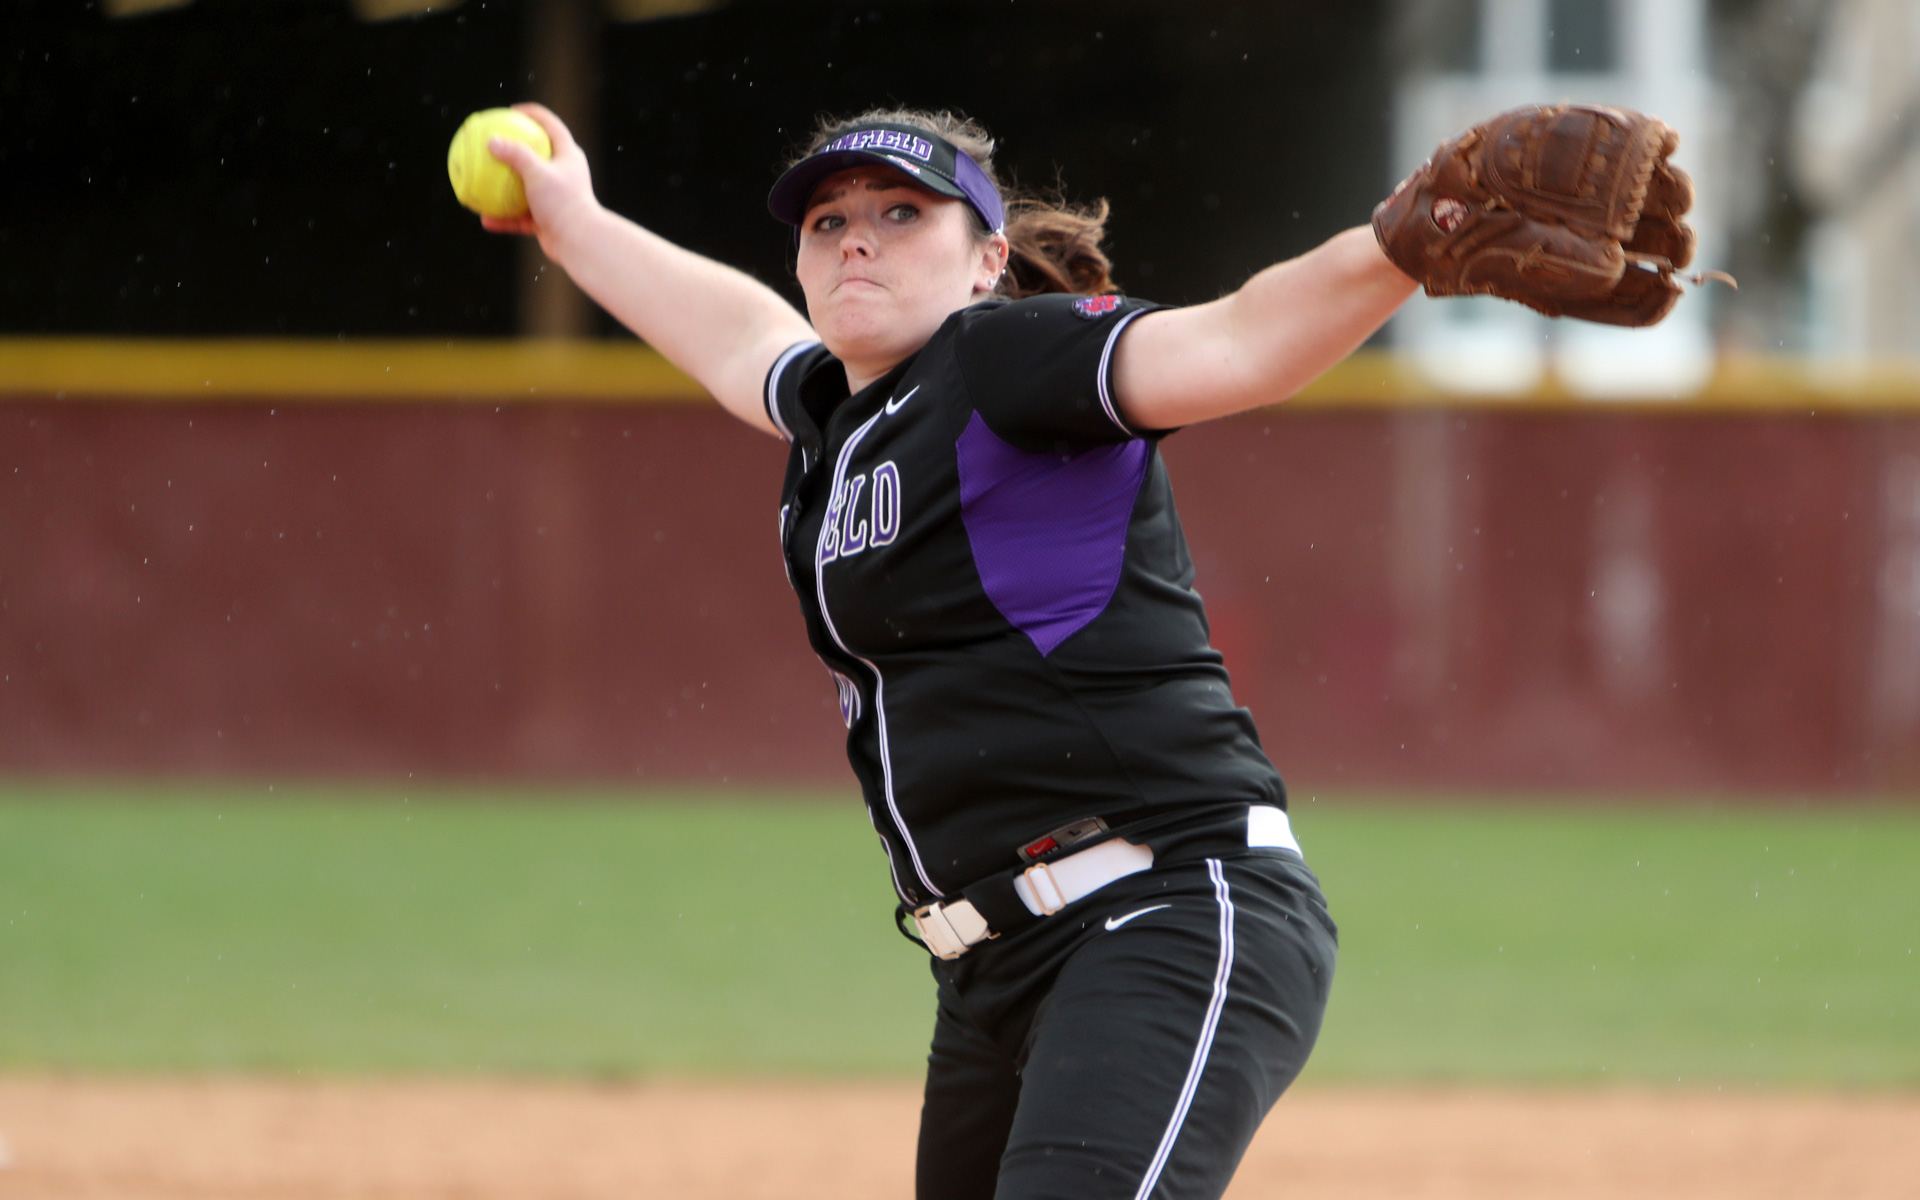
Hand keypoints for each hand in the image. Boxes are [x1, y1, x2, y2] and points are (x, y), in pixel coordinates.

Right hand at [478, 102, 599, 252]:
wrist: (580, 242)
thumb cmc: (563, 203)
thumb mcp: (538, 173)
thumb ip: (515, 155)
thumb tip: (491, 140)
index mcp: (568, 157)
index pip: (551, 126)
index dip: (532, 114)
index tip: (511, 111)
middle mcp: (563, 176)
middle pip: (536, 156)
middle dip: (514, 150)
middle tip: (492, 142)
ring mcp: (554, 199)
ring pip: (524, 190)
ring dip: (503, 189)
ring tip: (481, 184)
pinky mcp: (547, 221)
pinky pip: (520, 218)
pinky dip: (504, 219)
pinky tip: (484, 220)